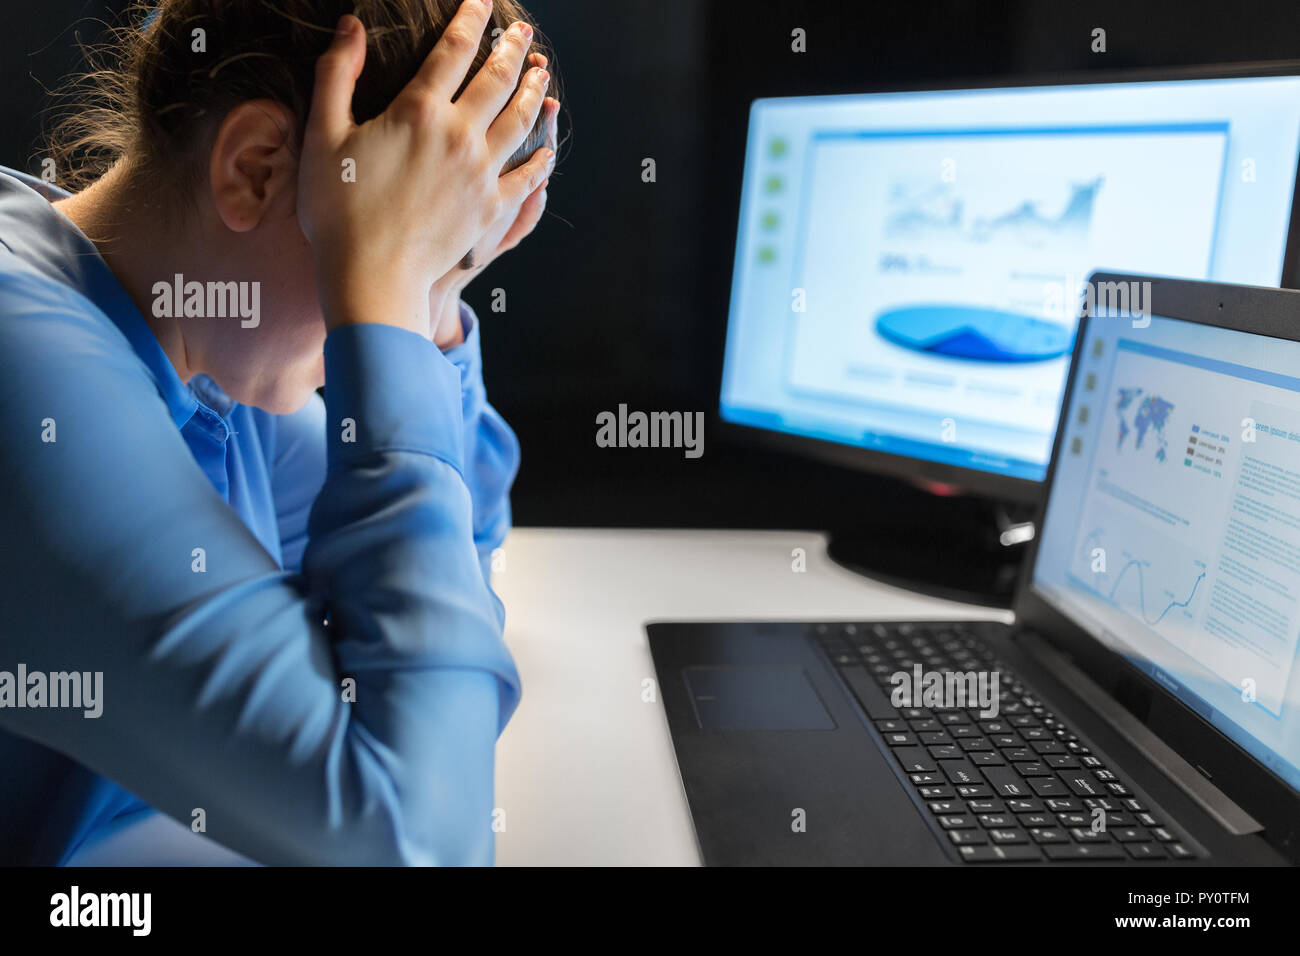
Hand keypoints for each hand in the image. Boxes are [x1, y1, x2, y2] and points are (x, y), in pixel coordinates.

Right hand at [298, 3, 555, 334]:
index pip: (453, 50)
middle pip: (496, 79)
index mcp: (418, 111)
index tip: (483, 1)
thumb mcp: (322, 134)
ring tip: (543, 73)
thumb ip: (336, 75)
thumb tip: (351, 26)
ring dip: (533, 92)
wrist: (371, 274)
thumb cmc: (337, 210)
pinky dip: (542, 158)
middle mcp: (458, 135)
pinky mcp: (491, 208)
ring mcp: (480, 173)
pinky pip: (527, 178)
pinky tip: (548, 148)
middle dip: (513, 49)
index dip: (471, 19)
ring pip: (519, 121)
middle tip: (525, 32)